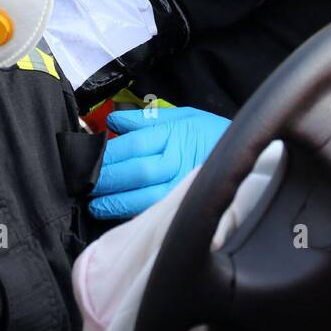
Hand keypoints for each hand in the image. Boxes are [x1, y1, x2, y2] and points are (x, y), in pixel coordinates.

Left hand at [88, 105, 230, 218]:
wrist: (244, 152)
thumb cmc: (208, 132)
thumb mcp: (180, 114)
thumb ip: (144, 118)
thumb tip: (112, 121)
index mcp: (173, 135)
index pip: (133, 146)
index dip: (108, 154)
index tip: (89, 159)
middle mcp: (177, 161)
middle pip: (136, 172)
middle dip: (107, 180)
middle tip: (86, 184)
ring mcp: (181, 186)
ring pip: (144, 197)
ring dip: (116, 202)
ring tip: (96, 204)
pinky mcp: (185, 204)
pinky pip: (157, 212)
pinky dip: (136, 215)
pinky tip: (120, 216)